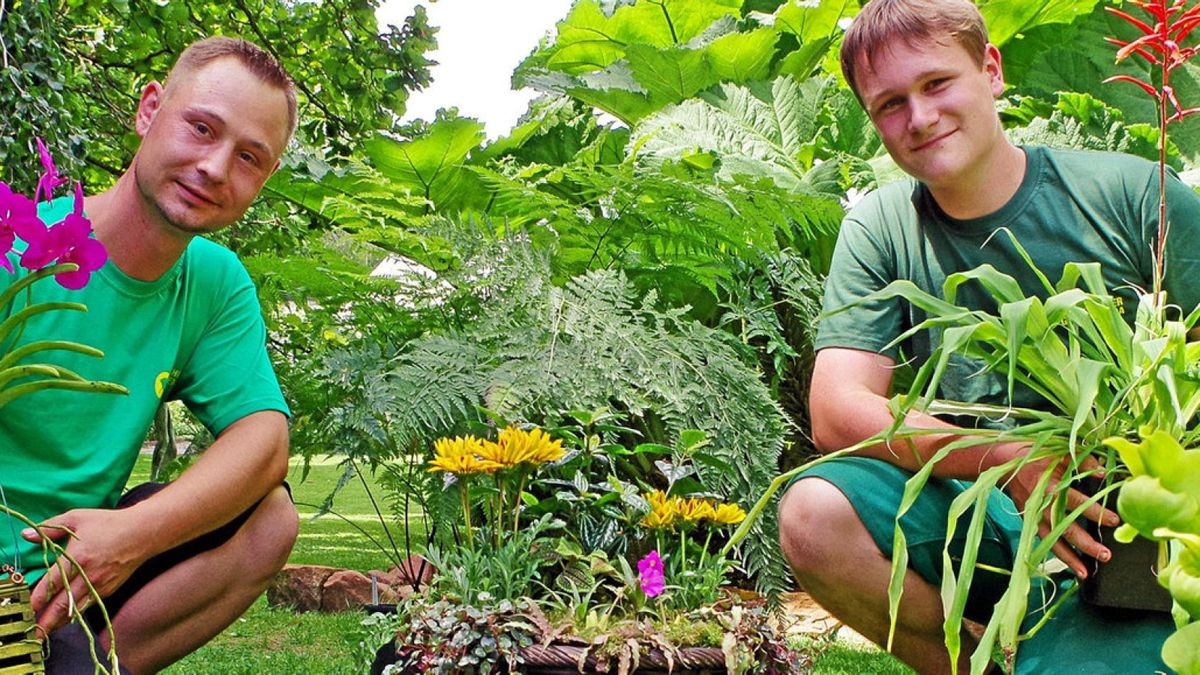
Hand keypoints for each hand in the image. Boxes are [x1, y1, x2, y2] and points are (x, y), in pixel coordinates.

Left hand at [25, 508, 152, 633]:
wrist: (142, 532)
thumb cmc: (109, 523)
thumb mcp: (77, 518)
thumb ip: (50, 527)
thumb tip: (27, 535)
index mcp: (77, 557)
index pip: (51, 584)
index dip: (37, 599)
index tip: (29, 608)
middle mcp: (88, 575)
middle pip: (62, 604)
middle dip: (46, 622)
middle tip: (35, 633)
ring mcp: (99, 584)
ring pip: (75, 609)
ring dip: (59, 622)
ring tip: (46, 630)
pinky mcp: (108, 589)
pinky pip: (88, 605)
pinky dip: (75, 613)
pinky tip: (66, 618)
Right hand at [998, 443, 1119, 577]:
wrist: (1002, 462)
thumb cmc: (1034, 455)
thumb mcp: (1059, 452)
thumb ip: (1083, 462)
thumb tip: (1104, 473)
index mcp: (1050, 487)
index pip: (1076, 502)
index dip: (1096, 512)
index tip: (1115, 520)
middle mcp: (1041, 506)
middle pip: (1064, 529)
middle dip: (1085, 544)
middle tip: (1105, 555)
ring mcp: (1033, 516)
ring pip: (1051, 541)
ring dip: (1069, 558)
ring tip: (1085, 573)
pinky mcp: (1029, 521)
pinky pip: (1044, 541)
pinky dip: (1057, 554)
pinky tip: (1071, 566)